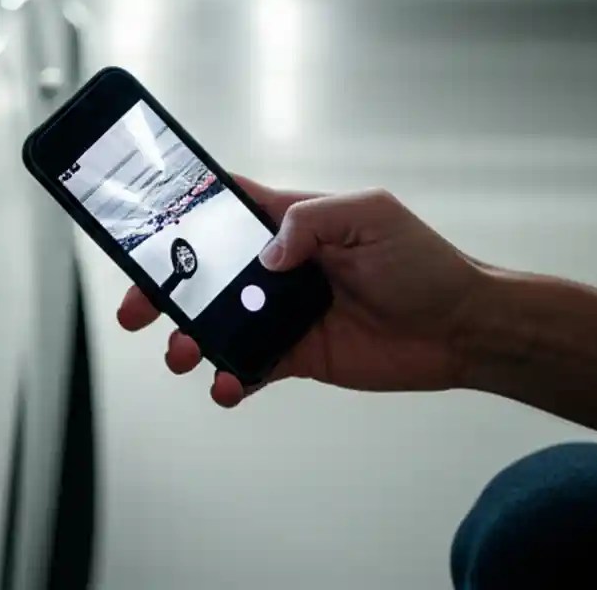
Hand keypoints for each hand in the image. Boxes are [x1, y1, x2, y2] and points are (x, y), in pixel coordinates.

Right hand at [116, 177, 486, 407]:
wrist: (462, 329)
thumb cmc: (423, 263)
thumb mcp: (371, 215)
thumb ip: (311, 222)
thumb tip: (266, 255)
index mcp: (288, 224)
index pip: (221, 211)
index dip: (178, 215)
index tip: (139, 229)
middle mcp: (276, 268)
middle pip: (200, 275)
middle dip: (159, 291)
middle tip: (134, 311)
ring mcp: (280, 314)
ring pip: (215, 326)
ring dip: (188, 340)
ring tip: (183, 354)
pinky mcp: (294, 355)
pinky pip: (248, 367)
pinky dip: (229, 379)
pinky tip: (227, 385)